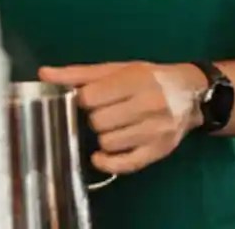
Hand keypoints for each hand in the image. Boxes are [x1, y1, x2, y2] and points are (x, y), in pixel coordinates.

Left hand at [39, 61, 207, 174]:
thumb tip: (43, 73)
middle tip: (106, 111)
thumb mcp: (116, 69)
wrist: (191, 93)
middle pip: (98, 122)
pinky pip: (125, 165)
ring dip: (103, 136)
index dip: (83, 100)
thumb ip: (78, 73)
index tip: (89, 98)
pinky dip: (108, 162)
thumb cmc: (148, 78)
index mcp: (136, 79)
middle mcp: (149, 104)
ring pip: (107, 143)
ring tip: (114, 125)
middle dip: (95, 117)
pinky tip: (102, 154)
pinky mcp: (158, 151)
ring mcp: (155, 131)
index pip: (90, 97)